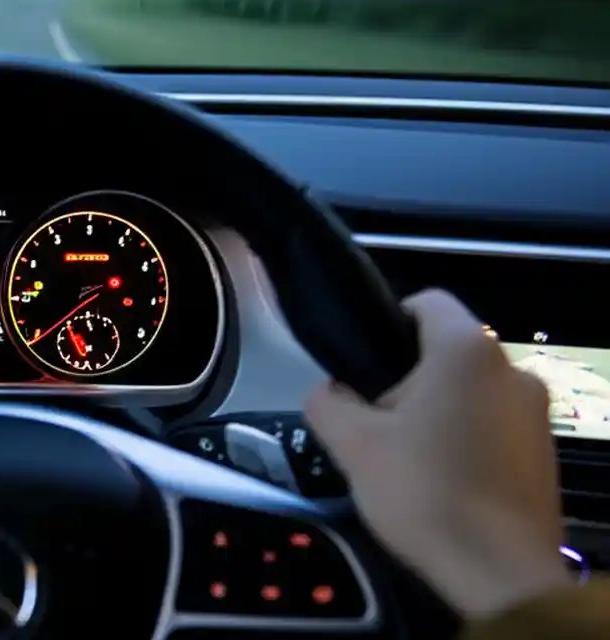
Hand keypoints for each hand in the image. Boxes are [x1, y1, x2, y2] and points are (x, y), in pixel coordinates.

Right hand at [305, 289, 570, 618]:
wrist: (497, 571)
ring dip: (440, 411)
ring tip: (407, 458)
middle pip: (448, 351)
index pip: (426, 301)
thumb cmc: (423, 492)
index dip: (387, 321)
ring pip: (472, 391)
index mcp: (465, 350)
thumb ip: (327, 402)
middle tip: (376, 422)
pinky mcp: (545, 451)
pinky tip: (444, 481)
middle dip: (410, 378)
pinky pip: (495, 425)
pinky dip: (468, 440)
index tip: (363, 364)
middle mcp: (511, 368)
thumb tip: (327, 392)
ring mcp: (537, 411)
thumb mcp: (352, 445)